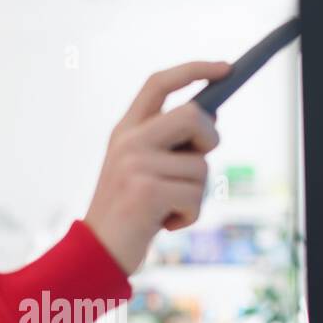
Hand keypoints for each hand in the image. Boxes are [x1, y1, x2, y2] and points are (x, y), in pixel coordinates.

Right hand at [83, 61, 228, 273]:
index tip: (226, 68)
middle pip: (192, 115)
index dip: (194, 69)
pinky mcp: (146, 191)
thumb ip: (169, 144)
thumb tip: (211, 119)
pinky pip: (195, 196)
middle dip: (209, 139)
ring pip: (200, 166)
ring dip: (195, 194)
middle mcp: (128, 141)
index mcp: (125, 130)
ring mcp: (135, 164)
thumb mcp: (143, 171)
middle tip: (198, 161)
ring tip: (168, 209)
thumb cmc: (130, 214)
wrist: (97, 254)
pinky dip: (189, 215)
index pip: (158, 84)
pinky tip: (165, 224)